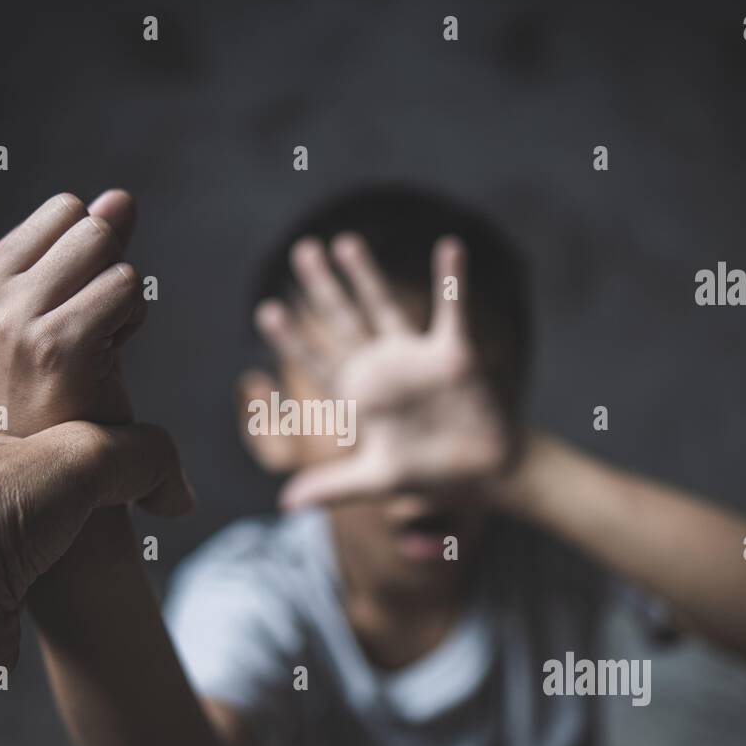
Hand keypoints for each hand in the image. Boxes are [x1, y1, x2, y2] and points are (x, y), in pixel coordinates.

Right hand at [0, 191, 142, 432]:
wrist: (64, 467)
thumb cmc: (69, 386)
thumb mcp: (73, 302)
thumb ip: (93, 247)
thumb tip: (121, 197)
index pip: (66, 211)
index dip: (89, 257)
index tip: (73, 312)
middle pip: (90, 224)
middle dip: (109, 270)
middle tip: (90, 332)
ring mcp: (16, 321)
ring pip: (109, 250)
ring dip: (124, 298)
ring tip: (98, 347)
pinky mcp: (58, 345)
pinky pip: (127, 287)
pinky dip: (134, 319)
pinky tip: (108, 359)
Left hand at [0, 406, 192, 702]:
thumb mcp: (81, 455)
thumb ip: (138, 452)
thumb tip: (174, 488)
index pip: (37, 418)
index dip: (84, 426)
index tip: (117, 441)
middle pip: (46, 475)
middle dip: (85, 489)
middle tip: (119, 497)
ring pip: (44, 528)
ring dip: (77, 539)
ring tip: (100, 542)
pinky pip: (41, 576)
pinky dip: (66, 579)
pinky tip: (78, 579)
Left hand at [258, 234, 518, 509]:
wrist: (481, 472)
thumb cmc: (427, 472)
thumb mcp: (376, 480)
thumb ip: (334, 486)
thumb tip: (287, 503)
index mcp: (360, 396)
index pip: (318, 361)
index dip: (293, 339)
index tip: (264, 311)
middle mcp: (383, 368)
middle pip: (344, 321)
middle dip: (321, 288)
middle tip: (301, 251)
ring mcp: (416, 358)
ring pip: (385, 308)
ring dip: (366, 276)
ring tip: (345, 241)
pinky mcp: (454, 356)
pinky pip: (453, 313)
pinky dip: (453, 282)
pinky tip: (451, 247)